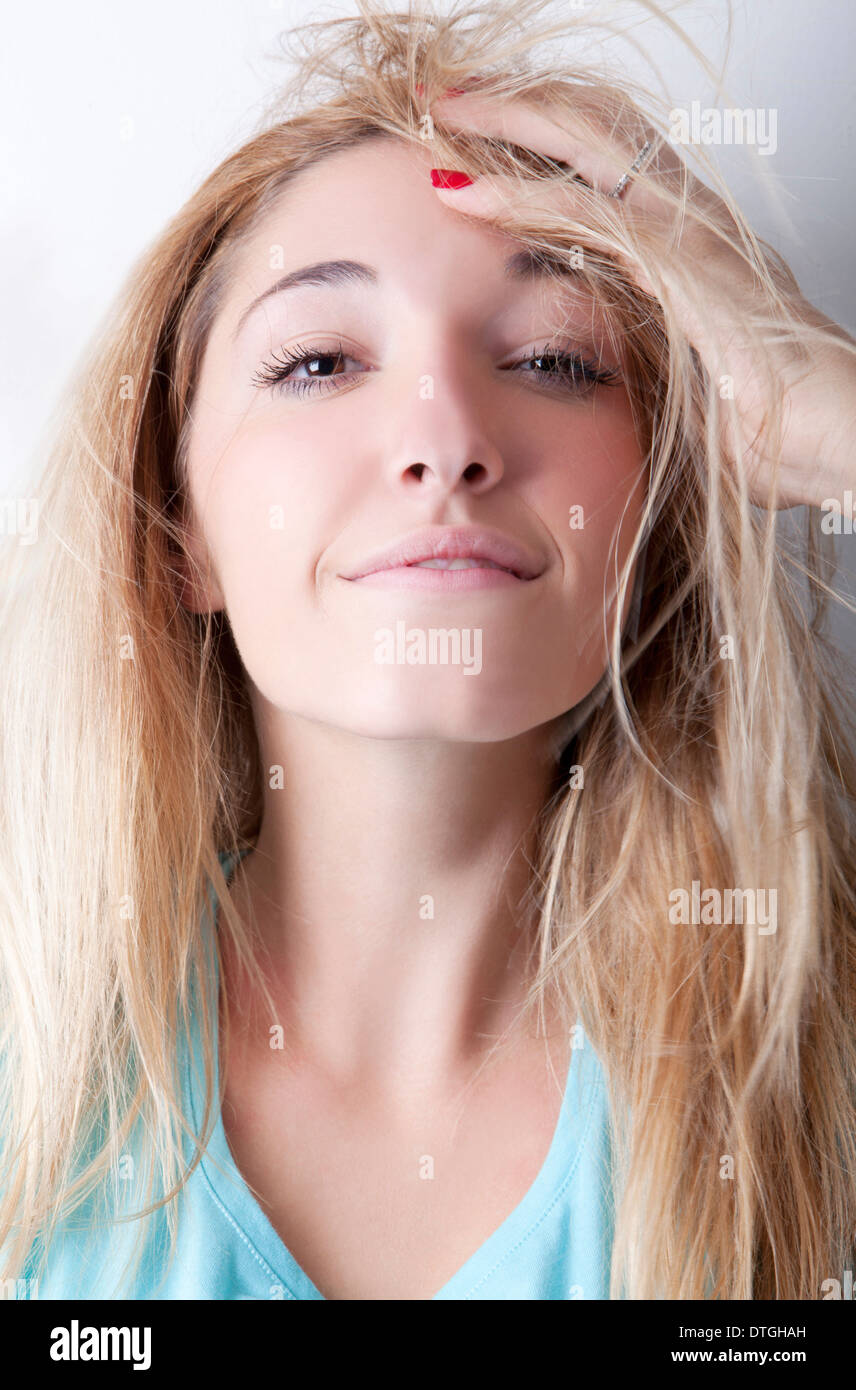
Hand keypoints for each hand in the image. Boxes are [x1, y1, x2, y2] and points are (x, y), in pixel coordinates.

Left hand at [426, 87, 855, 511]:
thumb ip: (638, 372)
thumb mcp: (682, 394)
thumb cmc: (775, 432)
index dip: (536, 146)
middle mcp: (687, 219)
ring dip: (503, 123)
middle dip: (510, 107)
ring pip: (582, 142)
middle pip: (588, 129)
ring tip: (435, 113)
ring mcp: (687, 229)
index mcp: (687, 246)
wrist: (836, 440)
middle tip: (440, 102)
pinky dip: (515, 195)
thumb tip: (595, 402)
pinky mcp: (680, 257)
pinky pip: (581, 210)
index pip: (600, 167)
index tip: (472, 150)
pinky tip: (462, 191)